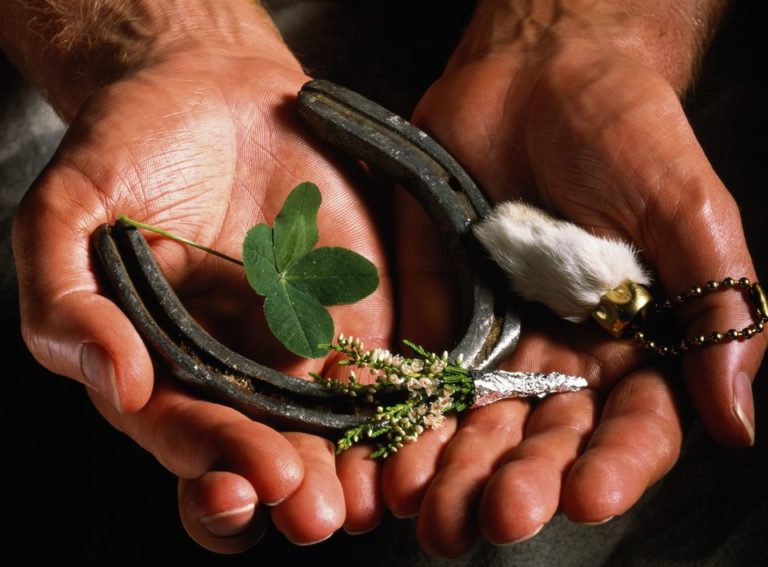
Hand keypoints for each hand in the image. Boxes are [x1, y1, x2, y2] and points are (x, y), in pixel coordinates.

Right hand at [11, 31, 393, 552]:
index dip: (209, 467)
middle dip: (290, 487)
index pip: (184, 439)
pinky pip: (383, 371)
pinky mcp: (354, 314)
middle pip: (264, 452)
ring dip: (354, 469)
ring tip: (372, 496)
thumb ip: (69, 301)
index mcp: (160, 365)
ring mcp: (300, 347)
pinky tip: (418, 432)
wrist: (216, 90)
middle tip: (313, 509)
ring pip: (331, 430)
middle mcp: (233, 371)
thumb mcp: (69, 212)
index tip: (241, 483)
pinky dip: (403, 407)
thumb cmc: (134, 146)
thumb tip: (117, 383)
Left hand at [371, 1, 764, 556]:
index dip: (616, 467)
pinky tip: (392, 458)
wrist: (535, 75)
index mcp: (635, 345)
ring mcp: (496, 340)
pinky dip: (406, 418)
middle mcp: (564, 357)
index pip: (632, 428)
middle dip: (522, 483)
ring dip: (457, 471)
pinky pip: (420, 374)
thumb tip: (736, 418)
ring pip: (478, 425)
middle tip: (497, 518)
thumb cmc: (625, 131)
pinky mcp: (438, 313)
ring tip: (434, 509)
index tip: (591, 497)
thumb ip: (715, 309)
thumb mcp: (686, 210)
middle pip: (545, 441)